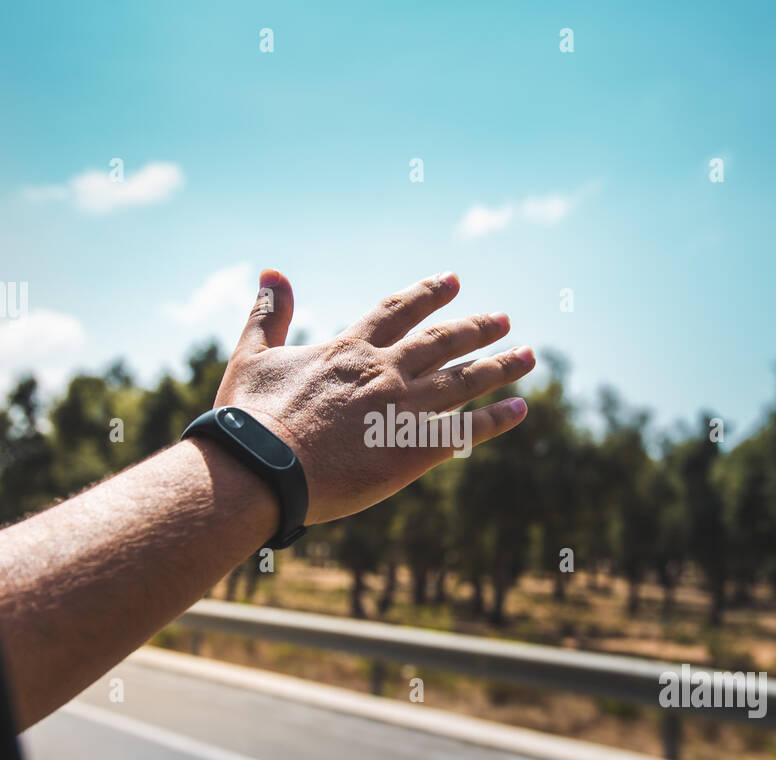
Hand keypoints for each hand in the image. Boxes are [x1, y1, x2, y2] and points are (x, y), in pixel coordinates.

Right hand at [213, 268, 534, 524]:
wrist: (262, 470)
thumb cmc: (249, 419)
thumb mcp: (253, 356)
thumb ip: (268, 314)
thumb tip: (273, 273)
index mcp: (348, 350)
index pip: (397, 311)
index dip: (427, 294)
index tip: (453, 281)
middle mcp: (384, 372)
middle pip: (442, 342)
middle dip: (475, 328)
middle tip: (503, 319)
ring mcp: (402, 409)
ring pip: (463, 380)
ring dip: (498, 366)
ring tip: (527, 355)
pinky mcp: (413, 450)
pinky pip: (465, 430)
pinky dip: (495, 419)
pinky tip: (519, 409)